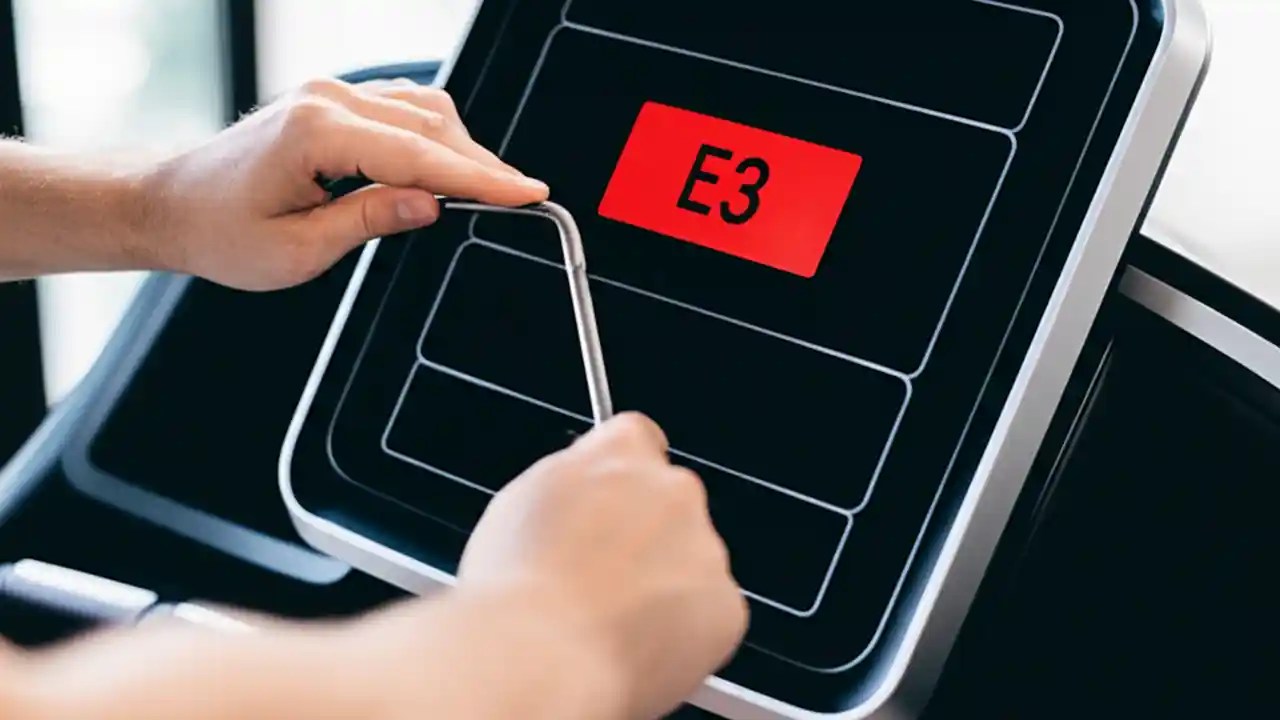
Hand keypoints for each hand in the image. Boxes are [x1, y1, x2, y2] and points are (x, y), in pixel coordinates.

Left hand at [138, 77, 547, 290]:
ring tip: (490, 191)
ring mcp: (330, 94)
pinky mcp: (333, 102)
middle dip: (481, 165)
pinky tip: (449, 166)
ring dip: (461, 149)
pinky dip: (435, 135)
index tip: (526, 194)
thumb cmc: (222, 232)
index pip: (419, 155)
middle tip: (521, 200)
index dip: (480, 178)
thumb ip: (369, 220)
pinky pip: (402, 107)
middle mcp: (326, 100)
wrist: (173, 204)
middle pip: (431, 126)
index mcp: (315, 133)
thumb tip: (431, 204)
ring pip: (423, 110)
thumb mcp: (298, 250)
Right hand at [459, 412, 749, 719]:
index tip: (610, 503)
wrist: (541, 656)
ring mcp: (705, 546)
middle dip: (646, 536)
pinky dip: (685, 633)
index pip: (638, 438)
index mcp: (620, 453)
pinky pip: (711, 615)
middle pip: (670, 503)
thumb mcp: (523, 502)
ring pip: (692, 562)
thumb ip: (572, 484)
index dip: (622, 475)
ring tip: (608, 624)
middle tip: (602, 579)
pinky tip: (635, 647)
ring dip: (665, 586)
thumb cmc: (517, 588)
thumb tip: (584, 492)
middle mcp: (673, 490)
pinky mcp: (726, 604)